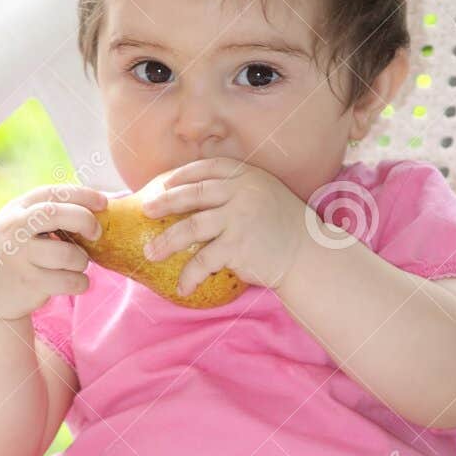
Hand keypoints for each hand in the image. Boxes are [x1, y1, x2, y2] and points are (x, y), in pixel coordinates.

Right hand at [0, 184, 108, 321]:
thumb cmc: (14, 255)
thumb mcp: (20, 226)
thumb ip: (48, 214)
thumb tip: (99, 204)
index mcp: (16, 209)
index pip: (53, 193)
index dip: (82, 194)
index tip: (104, 202)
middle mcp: (14, 229)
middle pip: (58, 214)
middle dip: (85, 220)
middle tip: (96, 233)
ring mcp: (19, 256)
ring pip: (70, 254)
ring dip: (82, 261)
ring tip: (75, 266)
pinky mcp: (28, 282)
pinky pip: (70, 281)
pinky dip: (80, 283)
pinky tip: (72, 282)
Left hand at [141, 157, 307, 297]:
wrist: (310, 256)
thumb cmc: (284, 228)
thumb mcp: (264, 196)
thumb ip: (237, 192)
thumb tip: (197, 200)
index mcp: (248, 176)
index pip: (208, 168)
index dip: (182, 175)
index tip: (163, 184)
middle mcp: (242, 192)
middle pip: (194, 193)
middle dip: (165, 202)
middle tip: (146, 210)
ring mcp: (239, 218)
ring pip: (191, 227)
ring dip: (167, 241)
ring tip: (150, 253)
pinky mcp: (238, 246)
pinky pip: (203, 260)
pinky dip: (190, 275)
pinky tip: (182, 287)